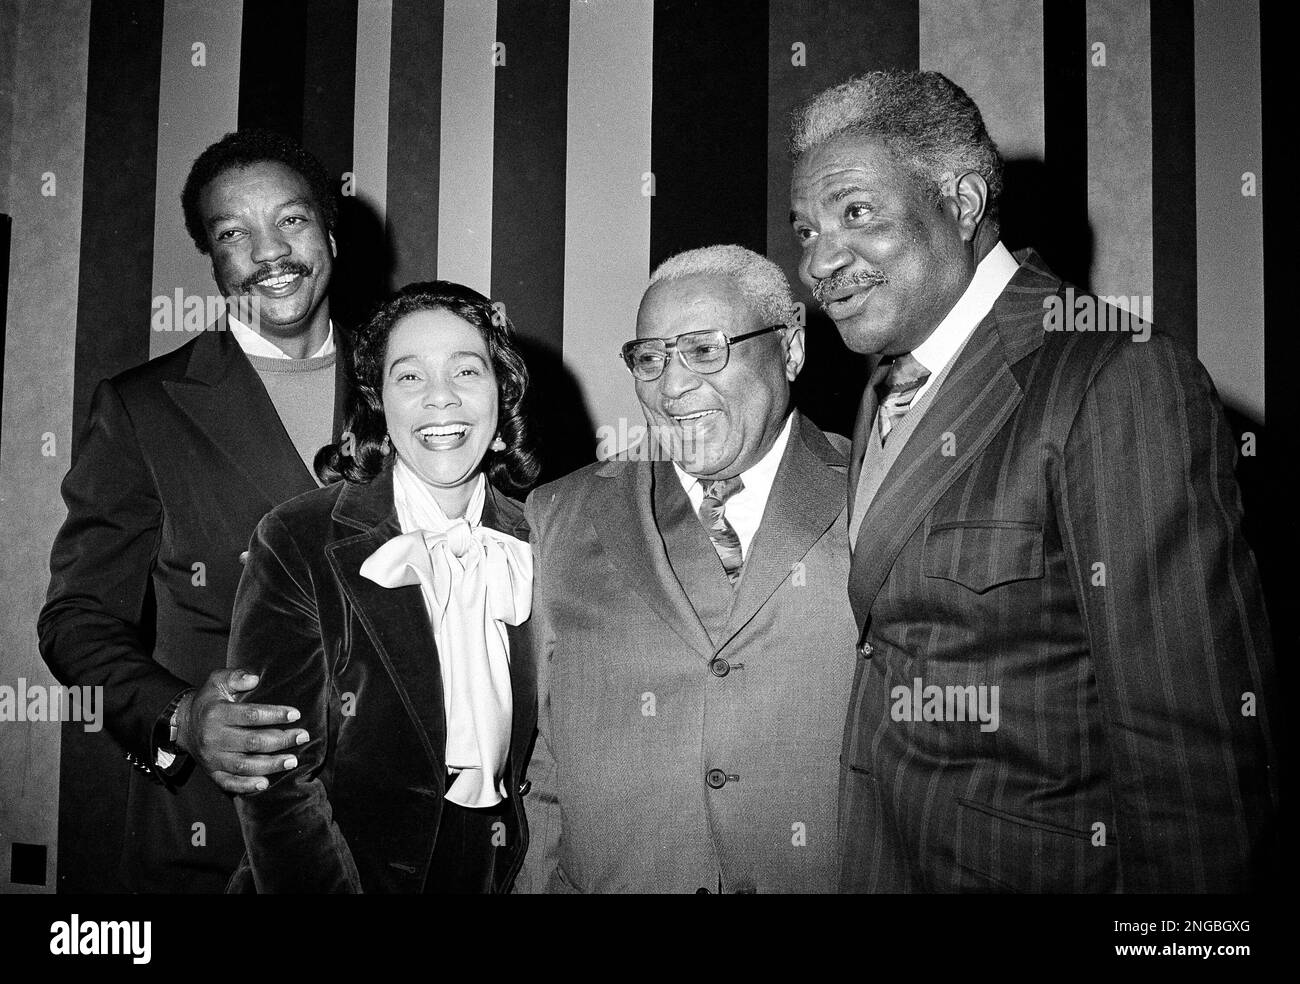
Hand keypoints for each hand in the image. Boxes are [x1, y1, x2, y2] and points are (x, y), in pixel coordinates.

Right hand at [176, 669, 307, 794]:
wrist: (184, 725)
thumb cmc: (209, 701)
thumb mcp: (217, 681)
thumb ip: (235, 676)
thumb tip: (254, 679)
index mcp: (217, 714)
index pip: (250, 715)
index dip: (274, 714)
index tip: (295, 714)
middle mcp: (214, 738)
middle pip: (252, 742)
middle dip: (281, 740)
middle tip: (303, 736)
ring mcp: (212, 758)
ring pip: (244, 766)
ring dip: (271, 765)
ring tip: (293, 760)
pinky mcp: (212, 772)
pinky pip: (229, 783)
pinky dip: (247, 785)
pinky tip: (265, 783)